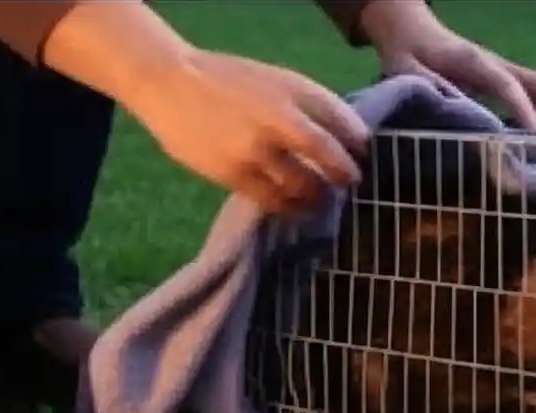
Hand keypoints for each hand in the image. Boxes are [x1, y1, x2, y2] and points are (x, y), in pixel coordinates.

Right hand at [129, 49, 370, 214]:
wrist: (171, 85)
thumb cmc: (229, 83)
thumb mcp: (275, 81)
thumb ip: (309, 105)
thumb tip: (345, 138)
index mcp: (293, 90)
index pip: (342, 121)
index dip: (359, 143)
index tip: (364, 156)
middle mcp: (279, 119)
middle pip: (328, 157)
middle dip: (344, 175)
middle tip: (350, 184)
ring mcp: (256, 149)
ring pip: (303, 185)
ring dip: (318, 196)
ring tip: (321, 200)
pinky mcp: (234, 174)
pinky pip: (273, 200)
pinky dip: (290, 207)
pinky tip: (295, 209)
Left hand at [359, 1, 535, 132]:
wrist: (409, 27)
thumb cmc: (405, 52)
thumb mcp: (404, 69)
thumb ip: (425, 84)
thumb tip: (453, 104)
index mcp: (472, 61)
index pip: (506, 85)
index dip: (523, 108)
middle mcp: (494, 62)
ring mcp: (501, 68)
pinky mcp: (501, 76)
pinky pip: (533, 91)